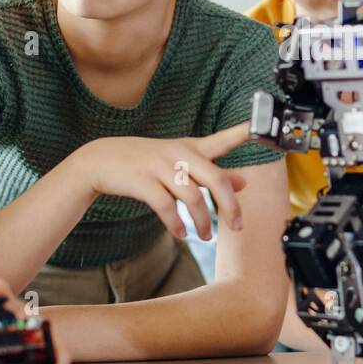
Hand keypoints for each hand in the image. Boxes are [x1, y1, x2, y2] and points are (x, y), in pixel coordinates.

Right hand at [77, 123, 250, 239]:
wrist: (101, 160)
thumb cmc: (148, 162)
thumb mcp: (181, 162)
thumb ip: (213, 172)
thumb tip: (244, 181)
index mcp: (191, 147)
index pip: (223, 139)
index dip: (243, 133)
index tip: (261, 128)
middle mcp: (178, 153)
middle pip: (215, 178)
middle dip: (230, 206)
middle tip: (237, 226)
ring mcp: (159, 166)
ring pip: (192, 197)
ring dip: (203, 221)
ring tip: (205, 236)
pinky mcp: (141, 181)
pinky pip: (165, 206)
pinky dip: (176, 223)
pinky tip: (181, 233)